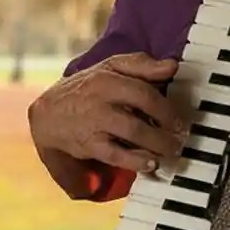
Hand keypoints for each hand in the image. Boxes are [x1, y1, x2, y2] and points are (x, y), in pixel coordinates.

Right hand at [28, 53, 187, 174]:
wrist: (48, 114)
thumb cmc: (88, 87)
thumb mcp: (109, 67)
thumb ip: (141, 65)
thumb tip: (172, 66)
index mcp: (108, 78)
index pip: (144, 92)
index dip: (167, 108)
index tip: (181, 119)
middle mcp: (101, 100)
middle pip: (142, 113)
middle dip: (166, 129)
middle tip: (181, 138)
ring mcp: (95, 124)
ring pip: (133, 134)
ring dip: (157, 145)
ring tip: (171, 151)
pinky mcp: (89, 146)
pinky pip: (117, 156)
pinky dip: (137, 161)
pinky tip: (151, 164)